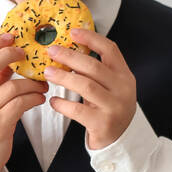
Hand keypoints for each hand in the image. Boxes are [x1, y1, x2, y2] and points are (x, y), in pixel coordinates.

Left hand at [43, 27, 135, 149]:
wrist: (120, 139)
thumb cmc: (108, 107)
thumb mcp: (109, 86)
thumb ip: (96, 70)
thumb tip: (66, 50)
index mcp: (123, 75)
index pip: (110, 49)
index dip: (91, 38)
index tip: (72, 32)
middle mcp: (122, 89)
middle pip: (93, 66)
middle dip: (69, 56)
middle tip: (51, 51)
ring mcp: (114, 106)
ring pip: (85, 86)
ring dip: (63, 77)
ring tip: (47, 73)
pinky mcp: (103, 123)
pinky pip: (78, 110)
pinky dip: (63, 104)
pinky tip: (53, 101)